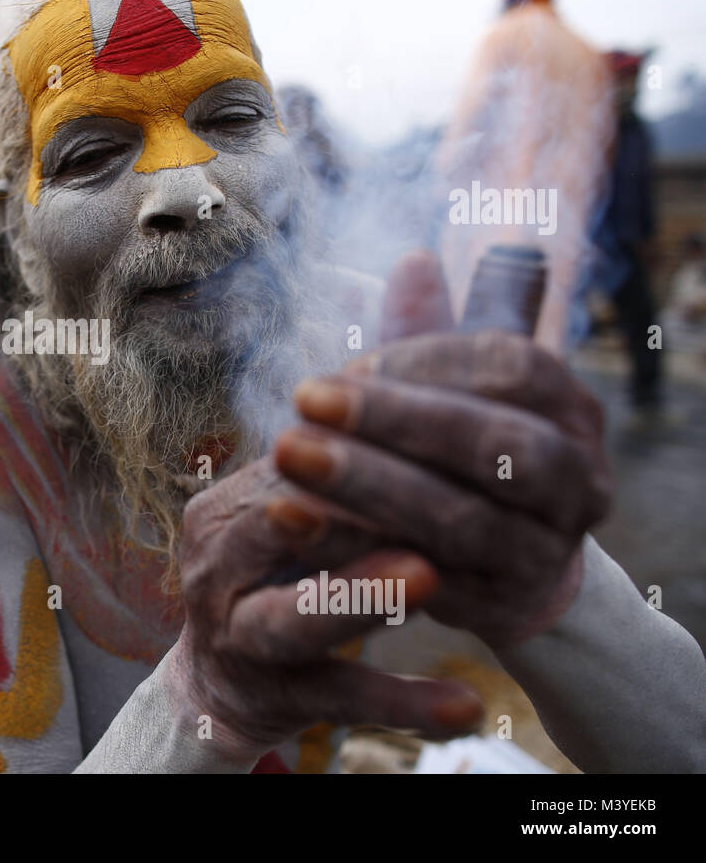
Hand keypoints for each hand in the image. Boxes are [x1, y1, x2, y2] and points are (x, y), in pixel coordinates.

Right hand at [170, 451, 484, 762]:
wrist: (220, 682)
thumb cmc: (274, 577)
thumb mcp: (281, 516)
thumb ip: (326, 468)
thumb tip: (411, 395)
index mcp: (222, 514)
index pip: (287, 468)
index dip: (356, 444)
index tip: (434, 422)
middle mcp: (215, 571)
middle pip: (277, 530)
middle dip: (349, 509)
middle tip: (423, 487)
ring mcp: (239, 640)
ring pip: (293, 619)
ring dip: (360, 597)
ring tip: (429, 577)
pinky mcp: (276, 700)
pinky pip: (342, 699)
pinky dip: (403, 704)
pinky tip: (466, 706)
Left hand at [274, 252, 612, 649]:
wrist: (500, 563)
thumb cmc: (465, 449)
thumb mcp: (457, 385)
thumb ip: (439, 328)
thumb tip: (415, 261)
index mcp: (573, 409)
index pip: (513, 366)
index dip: (426, 360)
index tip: (347, 360)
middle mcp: (579, 480)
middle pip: (497, 446)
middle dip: (396, 420)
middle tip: (302, 398)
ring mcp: (544, 549)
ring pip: (460, 519)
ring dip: (367, 487)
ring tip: (285, 455)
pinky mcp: (498, 605)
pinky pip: (425, 582)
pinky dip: (355, 549)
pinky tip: (291, 520)